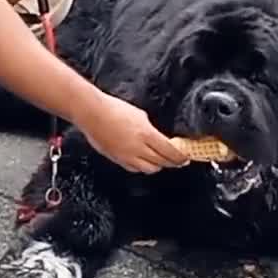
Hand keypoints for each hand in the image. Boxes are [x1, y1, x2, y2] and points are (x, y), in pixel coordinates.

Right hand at [77, 93, 191, 173]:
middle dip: (173, 162)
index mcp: (146, 134)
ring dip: (158, 165)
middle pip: (162, 162)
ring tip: (162, 161)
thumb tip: (157, 138)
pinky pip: (134, 168)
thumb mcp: (140, 115)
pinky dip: (142, 166)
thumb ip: (150, 129)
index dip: (180, 157)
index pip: (170, 152)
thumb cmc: (113, 108)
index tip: (186, 157)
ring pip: (149, 169)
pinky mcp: (117, 159)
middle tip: (179, 161)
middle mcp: (138, 148)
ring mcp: (127, 156)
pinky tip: (144, 161)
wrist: (92, 112)